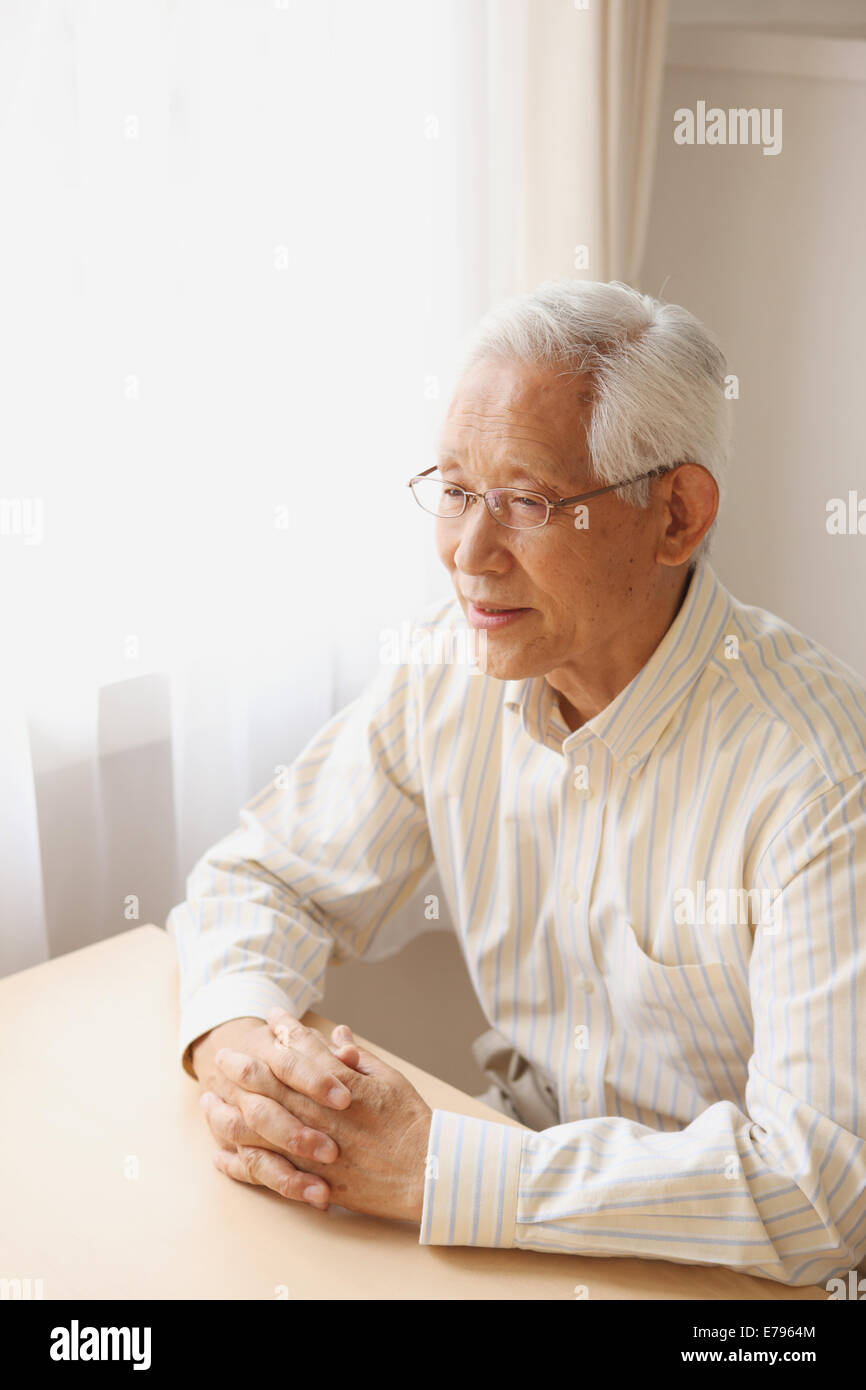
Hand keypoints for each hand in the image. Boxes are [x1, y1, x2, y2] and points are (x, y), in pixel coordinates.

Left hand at [211, 1009, 432, 1223]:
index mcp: (339, 1085)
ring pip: (256, 1129)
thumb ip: (358, 1058)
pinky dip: (239, 1164)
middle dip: (242, 1065)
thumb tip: (337, 1037)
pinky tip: (222, 1155)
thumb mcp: (390, 1079)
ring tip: (210, 1101)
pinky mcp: (311, 1180)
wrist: (428, 1173)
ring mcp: (311, 1150)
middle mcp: (318, 1115)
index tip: (271, 1017)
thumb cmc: (412, 1123)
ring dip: (228, 1112)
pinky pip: (265, 1173)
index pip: (302, 1049)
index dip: (284, 1029)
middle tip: (224, 1053)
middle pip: (268, 1085)